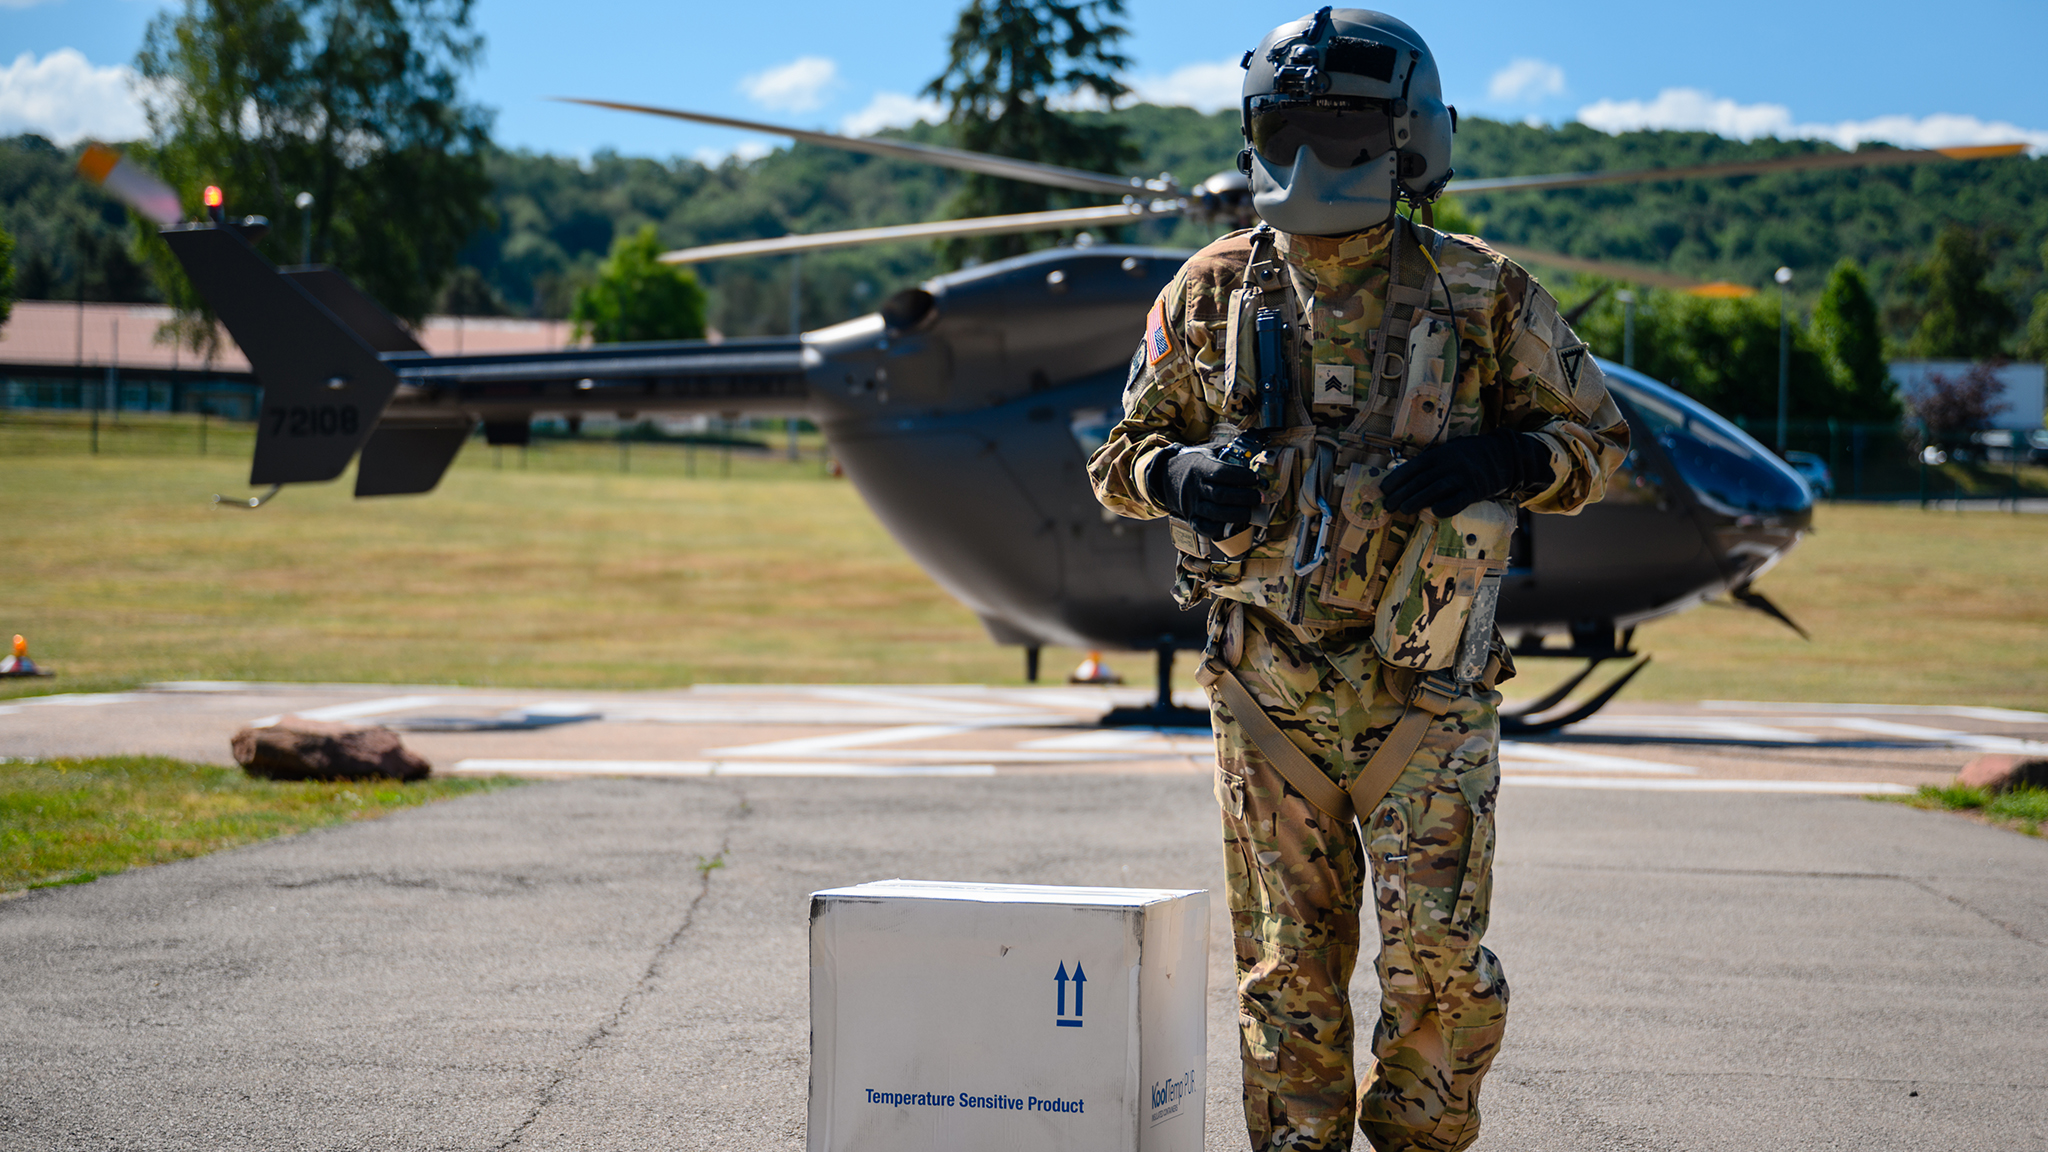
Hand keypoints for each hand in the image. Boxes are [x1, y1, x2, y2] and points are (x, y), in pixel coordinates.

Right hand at [1151, 446, 1264, 537]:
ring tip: (1250, 512)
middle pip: (1221, 495)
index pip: (1222, 472)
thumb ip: (1229, 454)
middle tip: (1259, 497)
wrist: (1167, 476)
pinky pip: (1205, 528)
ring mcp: (1192, 504)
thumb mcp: (1209, 452)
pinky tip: (1233, 525)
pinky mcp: (1190, 518)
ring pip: (1215, 513)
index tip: (1256, 478)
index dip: (1241, 476)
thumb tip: (1253, 457)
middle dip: (1245, 498)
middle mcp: (1194, 487)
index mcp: (1199, 467)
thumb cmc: (1195, 464)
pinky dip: (1221, 529)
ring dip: (1237, 515)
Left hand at [1382, 430, 1552, 516]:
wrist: (1504, 455)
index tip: (1383, 490)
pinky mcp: (1476, 490)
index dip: (1396, 479)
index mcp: (1439, 453)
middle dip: (1401, 494)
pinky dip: (1446, 507)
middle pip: (1420, 480)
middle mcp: (1449, 463)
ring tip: (1402, 510)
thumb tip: (1402, 476)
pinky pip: (1459, 500)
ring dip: (1416, 501)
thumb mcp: (1449, 451)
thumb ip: (1430, 463)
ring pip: (1435, 490)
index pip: (1412, 467)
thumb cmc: (1469, 456)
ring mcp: (1463, 476)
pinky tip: (1434, 513)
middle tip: (1388, 505)